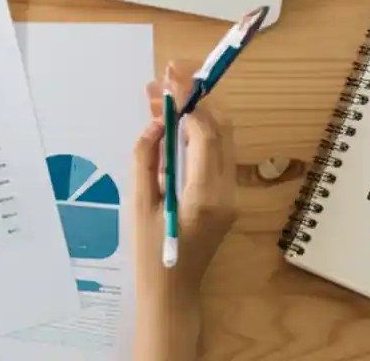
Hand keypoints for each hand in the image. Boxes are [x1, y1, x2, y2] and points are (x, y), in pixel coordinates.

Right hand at [134, 61, 236, 299]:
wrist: (173, 294)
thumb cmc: (150, 256)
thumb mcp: (140, 204)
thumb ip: (146, 158)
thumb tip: (156, 123)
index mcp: (205, 195)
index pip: (205, 134)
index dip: (189, 101)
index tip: (169, 75)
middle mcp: (226, 192)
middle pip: (221, 130)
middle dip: (196, 98)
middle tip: (166, 76)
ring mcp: (229, 196)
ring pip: (220, 140)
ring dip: (195, 114)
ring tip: (160, 96)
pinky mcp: (224, 198)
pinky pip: (214, 156)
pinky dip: (196, 135)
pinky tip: (171, 124)